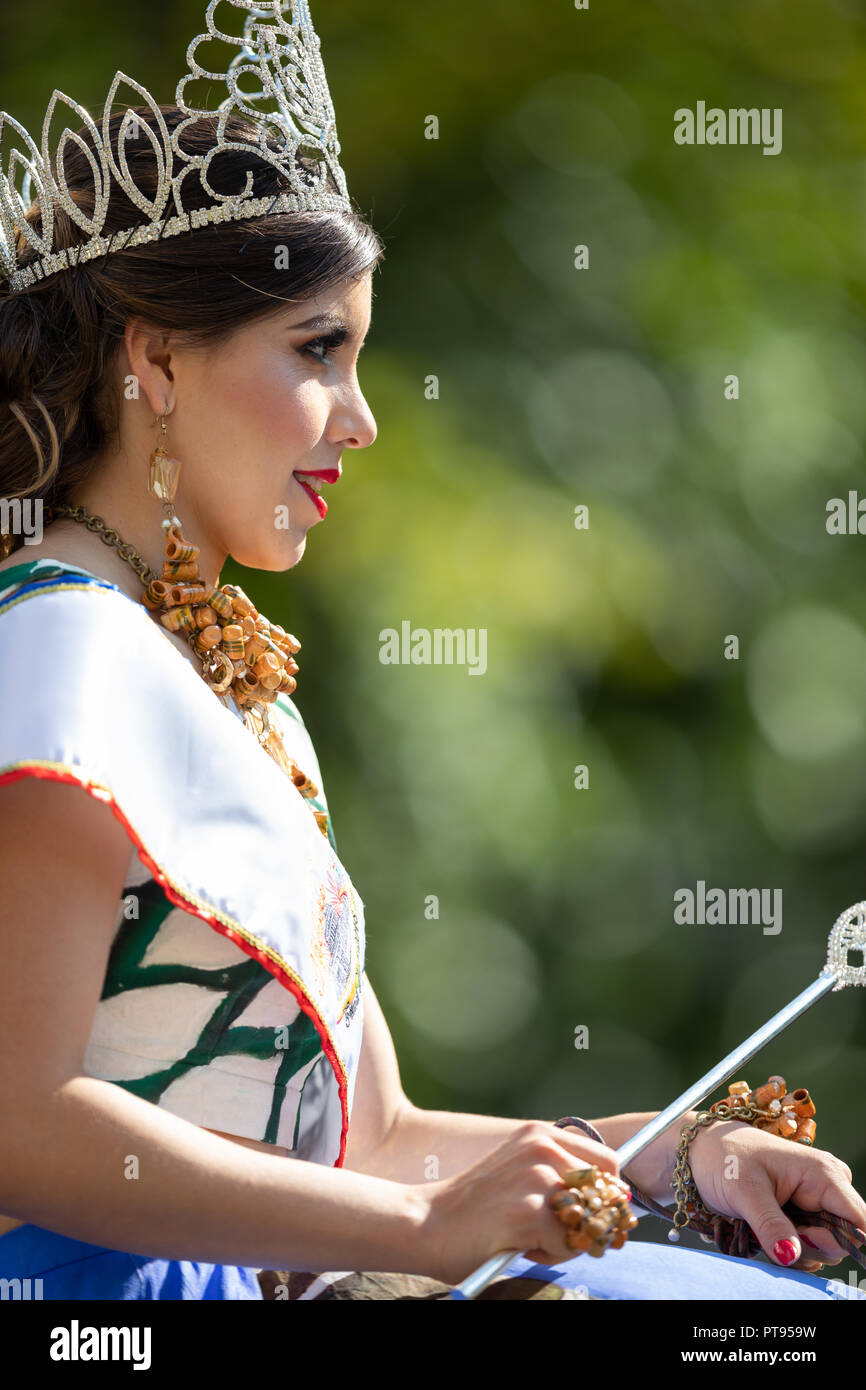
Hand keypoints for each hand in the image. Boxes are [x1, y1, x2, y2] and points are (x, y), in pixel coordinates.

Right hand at [420, 1120, 621, 1286]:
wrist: (425, 1224)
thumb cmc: (476, 1209)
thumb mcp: (520, 1175)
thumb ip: (560, 1177)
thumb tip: (617, 1203)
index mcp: (540, 1135)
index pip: (608, 1162)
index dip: (608, 1195)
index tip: (591, 1217)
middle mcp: (542, 1147)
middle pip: (606, 1193)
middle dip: (592, 1222)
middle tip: (560, 1236)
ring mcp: (536, 1177)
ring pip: (588, 1221)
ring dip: (569, 1240)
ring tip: (534, 1239)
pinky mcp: (529, 1211)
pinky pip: (568, 1243)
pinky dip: (551, 1255)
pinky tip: (521, 1247)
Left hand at [686, 1120, 865, 1272]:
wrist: (701, 1152)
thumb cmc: (723, 1159)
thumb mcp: (743, 1192)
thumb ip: (771, 1225)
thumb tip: (791, 1256)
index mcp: (822, 1173)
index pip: (859, 1220)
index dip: (837, 1241)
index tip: (803, 1238)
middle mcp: (827, 1186)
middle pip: (842, 1240)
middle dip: (808, 1247)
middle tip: (770, 1229)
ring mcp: (815, 1200)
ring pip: (823, 1246)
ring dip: (793, 1248)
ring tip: (762, 1225)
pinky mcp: (802, 1211)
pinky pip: (807, 1243)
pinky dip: (787, 1245)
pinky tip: (765, 1231)